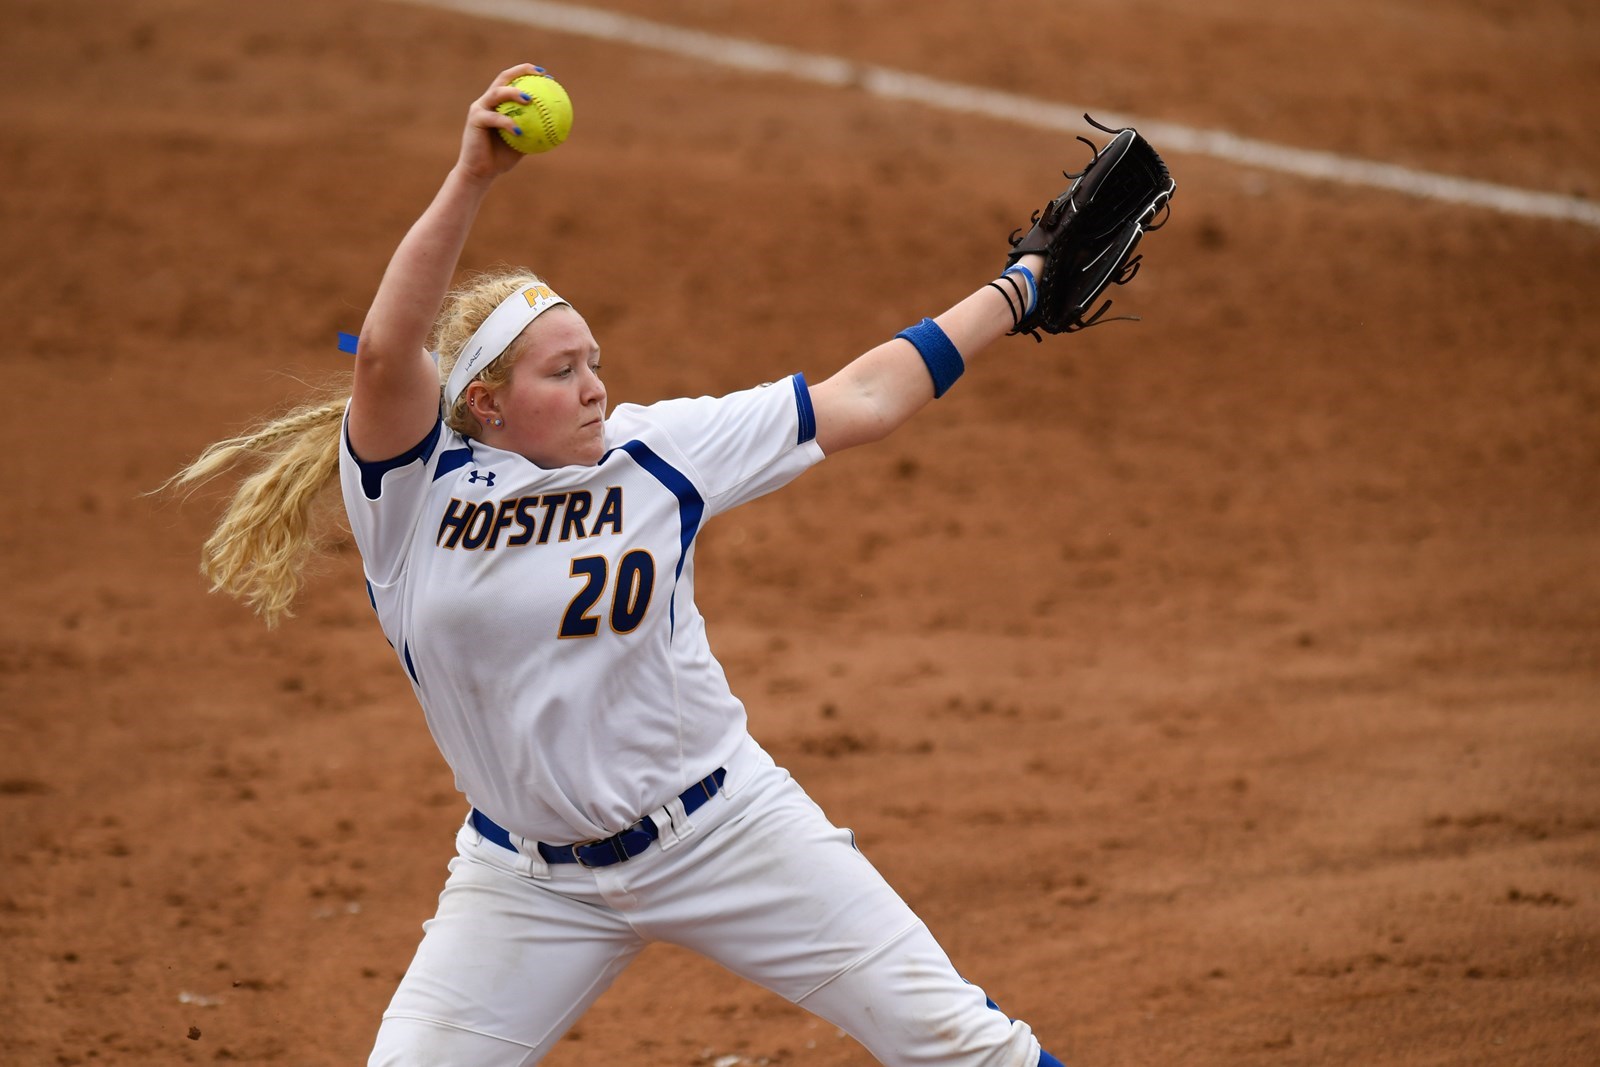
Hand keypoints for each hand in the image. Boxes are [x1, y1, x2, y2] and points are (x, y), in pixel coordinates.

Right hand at [456, 63, 547, 181]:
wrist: (480, 171)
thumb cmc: (501, 158)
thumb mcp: (523, 144)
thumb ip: (534, 132)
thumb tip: (558, 127)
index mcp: (498, 103)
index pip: (512, 81)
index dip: (528, 73)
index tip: (546, 74)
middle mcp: (487, 101)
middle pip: (503, 78)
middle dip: (520, 71)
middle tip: (539, 74)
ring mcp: (479, 108)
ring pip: (497, 94)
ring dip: (513, 93)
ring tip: (529, 99)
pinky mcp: (475, 120)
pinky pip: (494, 119)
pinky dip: (507, 123)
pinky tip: (520, 131)